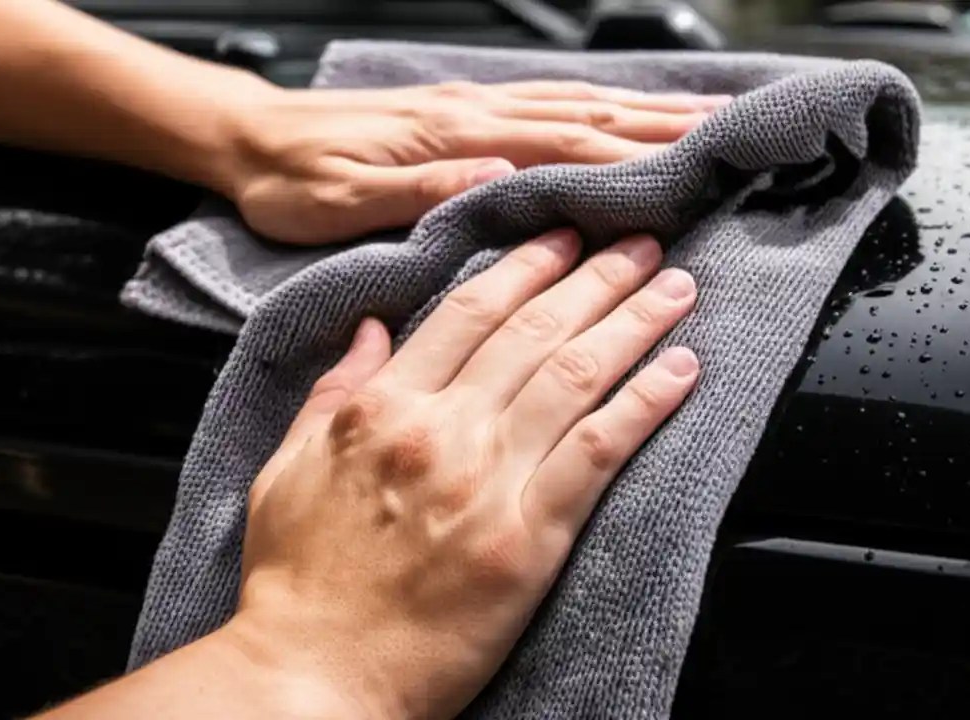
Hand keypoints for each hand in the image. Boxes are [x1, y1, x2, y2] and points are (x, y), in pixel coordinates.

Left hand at [222, 82, 728, 243]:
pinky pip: (545, 101)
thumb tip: (499, 178)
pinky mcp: (462, 110)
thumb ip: (423, 188)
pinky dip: (595, 103)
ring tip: (699, 113)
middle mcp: (476, 112)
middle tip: (726, 131)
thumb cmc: (294, 180)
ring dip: (640, 107)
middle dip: (661, 122)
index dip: (632, 152)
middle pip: (587, 114)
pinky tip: (618, 109)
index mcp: (457, 136)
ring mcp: (473, 106)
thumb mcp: (346, 199)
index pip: (564, 143)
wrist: (250, 139)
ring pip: (574, 101)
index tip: (692, 159)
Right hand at [224, 229, 698, 717]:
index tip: (562, 238)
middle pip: (536, 332)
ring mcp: (491, 481)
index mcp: (383, 409)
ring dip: (635, 321)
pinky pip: (601, 450)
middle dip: (597, 277)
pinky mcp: (531, 537)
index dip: (526, 268)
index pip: (469, 314)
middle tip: (640, 242)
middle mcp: (443, 430)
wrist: (314, 675)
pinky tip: (680, 369)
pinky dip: (646, 402)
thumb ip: (335, 392)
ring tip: (673, 287)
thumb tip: (374, 331)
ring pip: (577, 375)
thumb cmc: (298, 583)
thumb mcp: (288, 469)